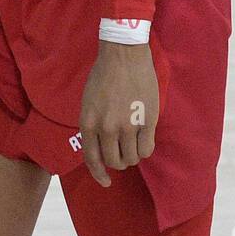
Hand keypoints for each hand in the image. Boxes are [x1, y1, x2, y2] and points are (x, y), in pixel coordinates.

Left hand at [79, 41, 159, 185]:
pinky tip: (144, 139)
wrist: (124, 54)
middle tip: (123, 151)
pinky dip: (145, 149)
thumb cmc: (103, 74)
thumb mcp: (88, 101)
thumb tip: (98, 147)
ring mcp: (128, 126)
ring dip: (133, 155)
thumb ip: (92, 124)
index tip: (106, 181)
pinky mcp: (147, 122)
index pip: (92, 159)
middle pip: (114, 162)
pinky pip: (147, 150)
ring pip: (132, 158)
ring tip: (133, 142)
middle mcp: (106, 128)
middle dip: (119, 161)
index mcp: (88, 122)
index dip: (99, 174)